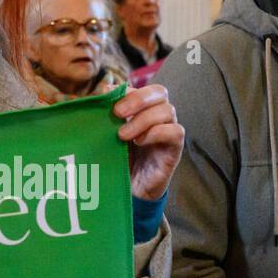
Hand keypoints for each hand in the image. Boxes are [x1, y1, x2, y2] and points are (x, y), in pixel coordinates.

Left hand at [114, 84, 183, 200]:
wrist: (130, 189)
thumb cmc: (119, 158)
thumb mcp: (109, 134)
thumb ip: (107, 114)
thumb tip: (101, 91)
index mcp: (144, 109)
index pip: (142, 88)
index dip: (127, 91)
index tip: (107, 99)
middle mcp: (160, 116)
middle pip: (160, 92)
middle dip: (137, 99)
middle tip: (117, 113)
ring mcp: (169, 130)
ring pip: (167, 110)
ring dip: (143, 119)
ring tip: (123, 135)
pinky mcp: (175, 148)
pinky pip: (175, 131)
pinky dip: (156, 133)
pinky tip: (139, 141)